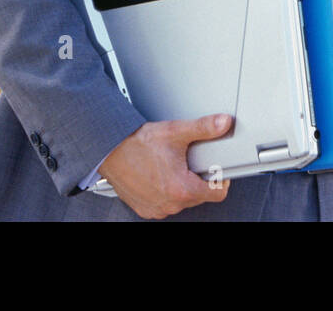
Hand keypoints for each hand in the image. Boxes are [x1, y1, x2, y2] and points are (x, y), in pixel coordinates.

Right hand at [98, 113, 232, 218]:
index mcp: (182, 189)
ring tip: (172, 167)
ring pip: (182, 201)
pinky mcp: (145, 209)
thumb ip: (204, 128)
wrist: (109, 150)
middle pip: (199, 196)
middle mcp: (170, 204)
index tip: (218, 171)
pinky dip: (166, 193)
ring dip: (181, 187)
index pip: (217, 194)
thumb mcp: (175, 132)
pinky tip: (159, 176)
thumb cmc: (137, 144)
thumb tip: (223, 123)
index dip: (221, 180)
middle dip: (198, 180)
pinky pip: (165, 204)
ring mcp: (157, 209)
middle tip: (189, 162)